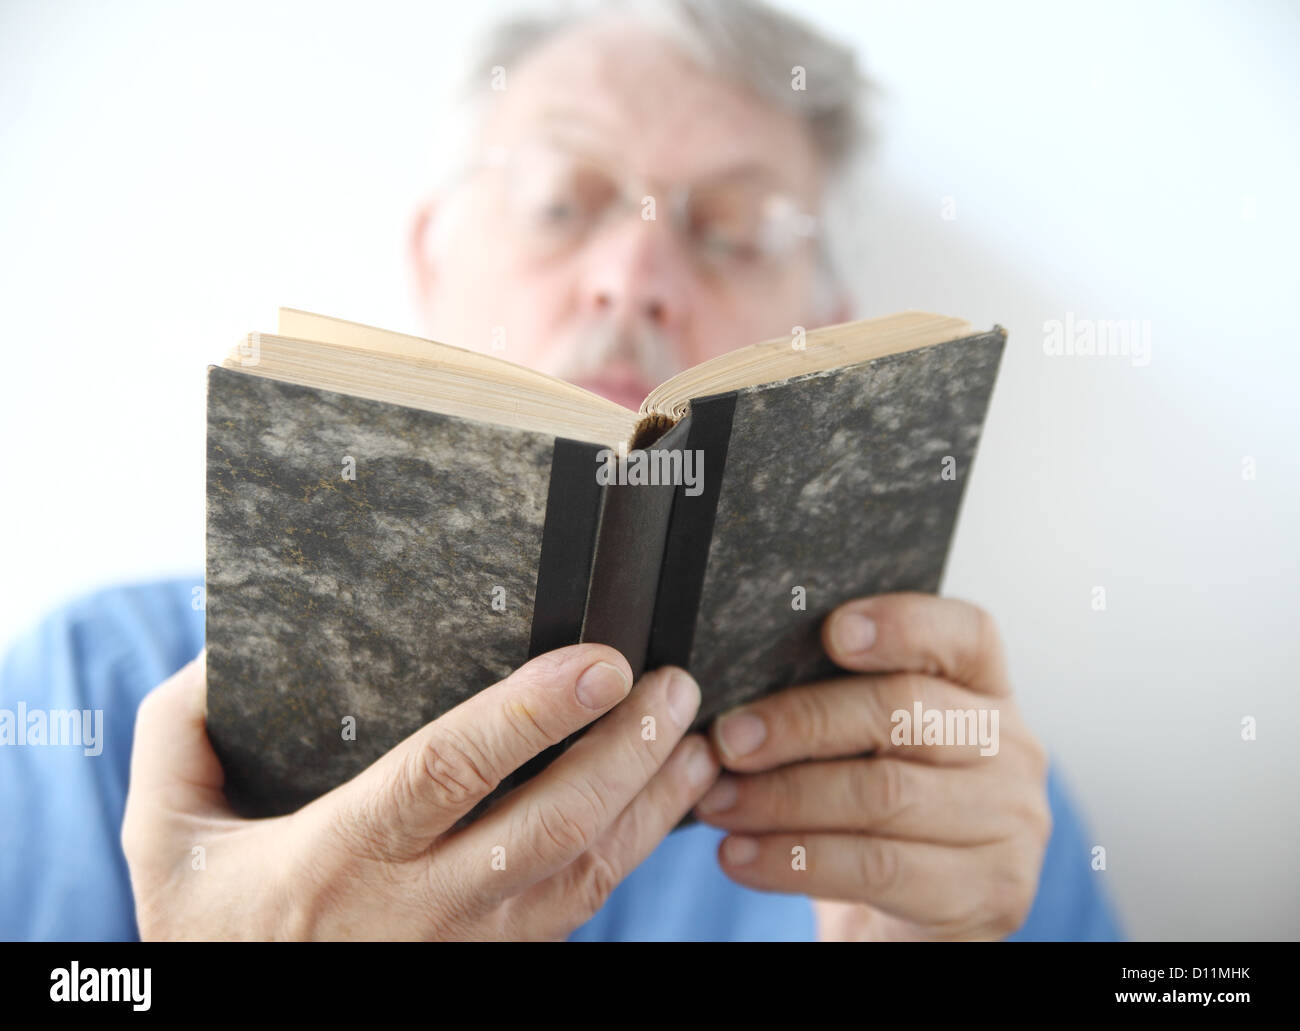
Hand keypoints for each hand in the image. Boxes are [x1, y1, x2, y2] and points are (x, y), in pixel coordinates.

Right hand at [122, 645, 717, 939]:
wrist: (237, 1011)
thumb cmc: (204, 917)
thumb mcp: (165, 827)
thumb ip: (182, 731)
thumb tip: (226, 649)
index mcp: (341, 856)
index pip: (448, 773)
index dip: (530, 714)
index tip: (600, 661)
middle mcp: (416, 908)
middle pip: (547, 827)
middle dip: (624, 752)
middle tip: (674, 683)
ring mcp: (468, 947)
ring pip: (583, 875)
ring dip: (650, 802)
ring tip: (694, 734)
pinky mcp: (498, 964)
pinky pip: (580, 909)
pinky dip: (633, 849)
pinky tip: (663, 798)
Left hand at [692, 593, 1050, 940]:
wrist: (913, 920)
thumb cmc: (878, 812)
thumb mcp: (869, 747)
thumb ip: (837, 705)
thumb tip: (742, 697)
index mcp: (985, 689)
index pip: (965, 634)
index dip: (903, 624)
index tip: (832, 631)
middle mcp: (1012, 747)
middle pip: (905, 711)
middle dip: (802, 723)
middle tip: (729, 741)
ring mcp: (1012, 822)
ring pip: (883, 794)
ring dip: (784, 798)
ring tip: (719, 803)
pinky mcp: (989, 891)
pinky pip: (877, 867)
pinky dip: (794, 860)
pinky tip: (741, 856)